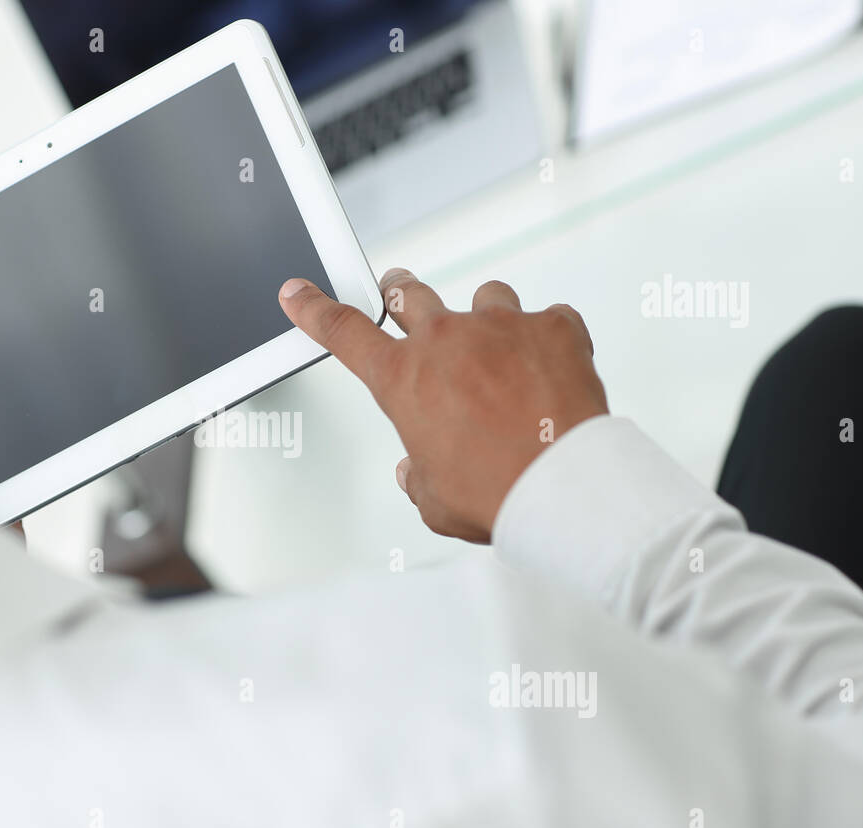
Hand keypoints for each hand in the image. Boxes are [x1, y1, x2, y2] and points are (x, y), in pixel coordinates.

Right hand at [278, 270, 607, 542]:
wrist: (562, 487)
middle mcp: (446, 340)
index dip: (314, 308)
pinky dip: (547, 338)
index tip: (299, 292)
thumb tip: (412, 470)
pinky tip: (552, 367)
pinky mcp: (554, 327)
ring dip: (485, 318)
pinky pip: (549, 316)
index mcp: (402, 379)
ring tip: (499, 350)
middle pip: (407, 294)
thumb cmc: (496, 493)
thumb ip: (416, 477)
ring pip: (485, 296)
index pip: (342, 331)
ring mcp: (502, 326)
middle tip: (399, 294)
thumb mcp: (434, 499)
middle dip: (398, 292)